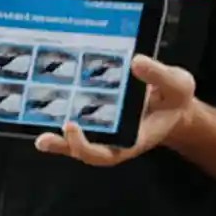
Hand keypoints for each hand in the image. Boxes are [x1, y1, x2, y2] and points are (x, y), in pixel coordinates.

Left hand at [33, 55, 195, 166]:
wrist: (171, 96)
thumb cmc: (174, 94)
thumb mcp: (177, 83)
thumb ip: (160, 76)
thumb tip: (136, 62)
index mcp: (135, 137)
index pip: (107, 153)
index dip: (86, 146)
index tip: (71, 126)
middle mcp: (114, 137)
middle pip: (86, 150)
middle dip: (64, 145)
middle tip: (45, 137)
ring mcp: (103, 128)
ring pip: (75, 141)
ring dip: (56, 140)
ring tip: (38, 136)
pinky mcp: (95, 114)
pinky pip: (75, 121)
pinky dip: (57, 119)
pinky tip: (37, 109)